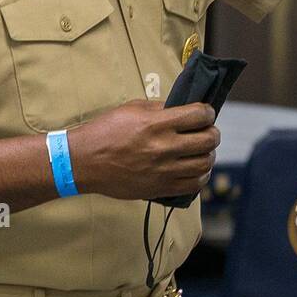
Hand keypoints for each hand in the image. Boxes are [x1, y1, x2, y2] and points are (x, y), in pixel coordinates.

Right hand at [68, 99, 218, 200]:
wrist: (83, 162)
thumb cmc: (105, 132)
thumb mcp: (131, 109)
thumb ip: (160, 108)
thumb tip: (182, 109)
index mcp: (156, 124)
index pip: (199, 115)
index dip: (208, 111)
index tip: (205, 112)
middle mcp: (163, 147)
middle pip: (208, 140)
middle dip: (212, 132)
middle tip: (207, 131)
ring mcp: (163, 170)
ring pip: (205, 164)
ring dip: (208, 154)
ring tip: (202, 151)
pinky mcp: (160, 188)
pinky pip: (193, 185)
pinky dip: (200, 176)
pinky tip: (195, 169)